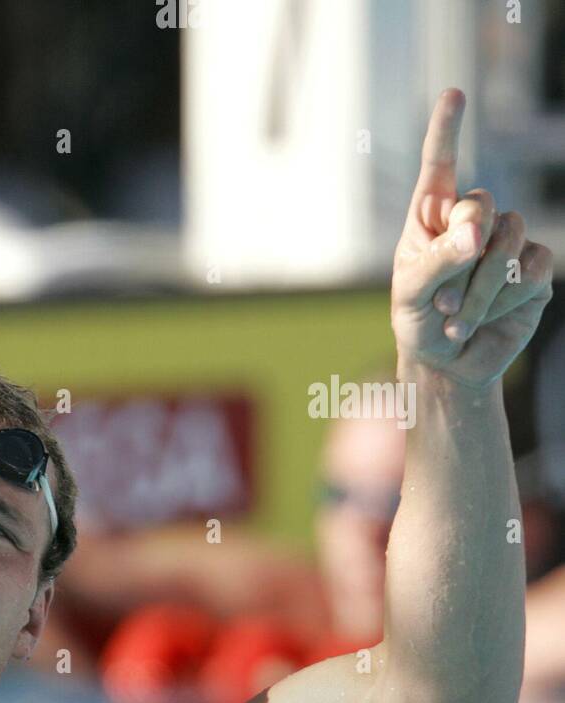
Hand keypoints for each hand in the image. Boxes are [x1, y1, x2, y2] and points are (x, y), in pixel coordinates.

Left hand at [391, 89, 552, 390]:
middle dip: (459, 255)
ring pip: (507, 239)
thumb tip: (477, 231)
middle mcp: (472, 221)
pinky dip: (503, 300)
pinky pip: (530, 269)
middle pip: (481, 204)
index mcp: (432, 218)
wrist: (448, 365)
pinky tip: (485, 319)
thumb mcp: (411, 293)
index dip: (447, 130)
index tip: (454, 94)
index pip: (440, 166)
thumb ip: (437, 258)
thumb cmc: (418, 322)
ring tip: (455, 317)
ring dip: (478, 288)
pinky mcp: (534, 269)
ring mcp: (507, 242)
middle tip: (439, 299)